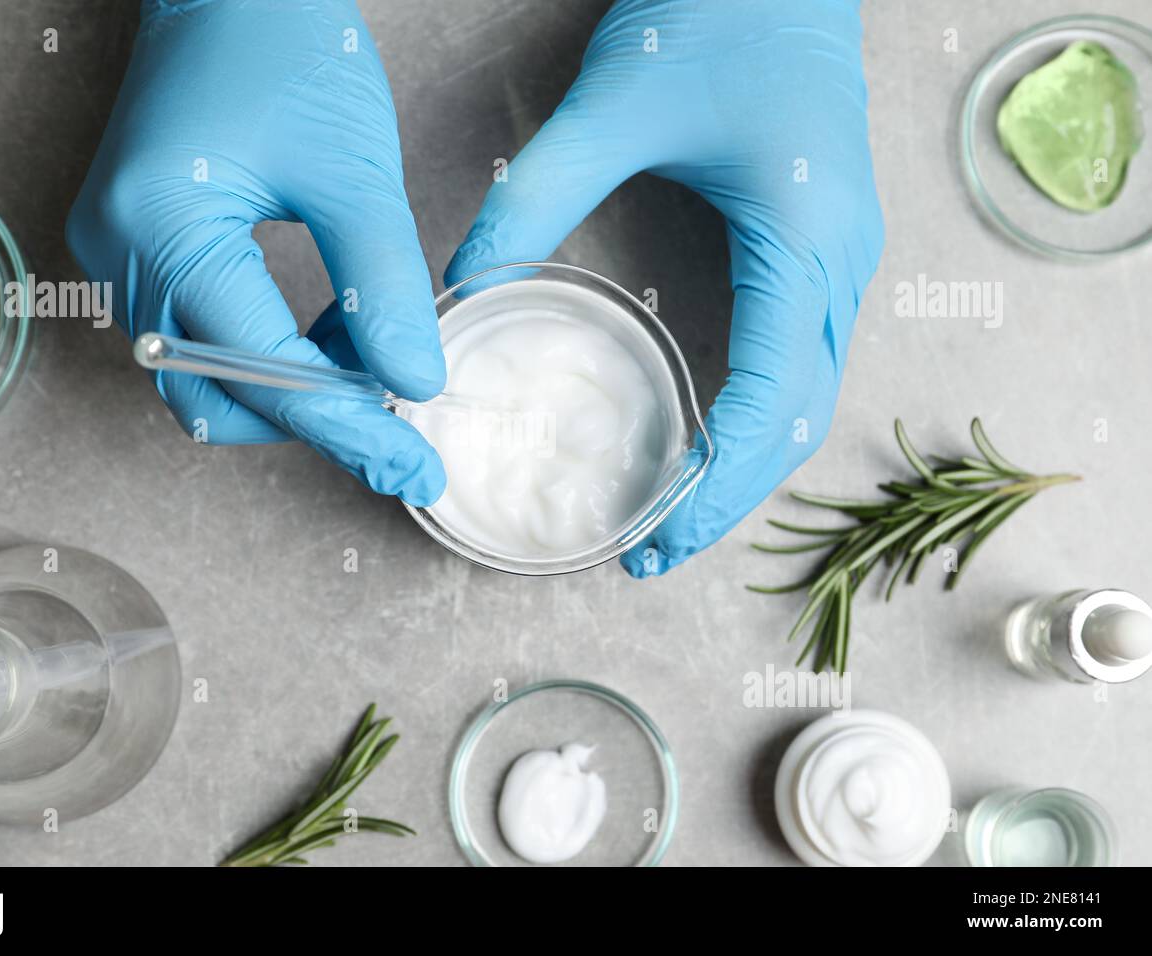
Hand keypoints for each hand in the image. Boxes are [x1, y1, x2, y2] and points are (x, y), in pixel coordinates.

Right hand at [67, 0, 446, 505]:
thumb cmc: (282, 38)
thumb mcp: (352, 164)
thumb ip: (383, 282)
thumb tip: (414, 382)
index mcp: (162, 223)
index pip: (260, 369)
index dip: (345, 424)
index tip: (411, 463)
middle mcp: (118, 250)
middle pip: (214, 397)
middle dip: (312, 421)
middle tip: (400, 429)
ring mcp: (116, 252)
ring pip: (204, 379)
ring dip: (292, 392)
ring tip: (375, 367)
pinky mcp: (136, 247)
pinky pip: (200, 336)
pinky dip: (269, 355)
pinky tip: (335, 336)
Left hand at [446, 0, 883, 574]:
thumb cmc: (719, 13)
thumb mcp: (613, 106)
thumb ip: (534, 195)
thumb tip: (464, 281)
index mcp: (802, 239)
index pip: (770, 395)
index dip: (716, 480)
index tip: (656, 534)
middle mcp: (840, 265)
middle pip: (801, 420)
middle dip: (731, 499)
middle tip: (653, 553)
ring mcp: (842, 260)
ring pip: (810, 400)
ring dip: (748, 468)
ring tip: (674, 517)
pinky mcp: (822, 252)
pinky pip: (802, 361)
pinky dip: (757, 419)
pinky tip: (703, 441)